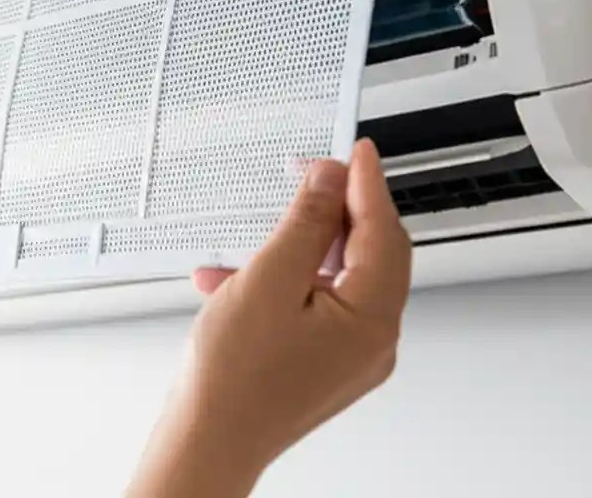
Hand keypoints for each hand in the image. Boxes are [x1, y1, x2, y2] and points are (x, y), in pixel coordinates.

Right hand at [129, 139, 410, 496]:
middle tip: (313, 176)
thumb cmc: (234, 379)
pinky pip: (317, 305)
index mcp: (372, 320)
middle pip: (371, 254)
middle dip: (339, 211)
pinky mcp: (324, 364)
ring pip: (339, 278)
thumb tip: (330, 181)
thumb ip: (306, 223)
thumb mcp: (268, 279)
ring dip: (302, 247)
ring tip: (263, 232)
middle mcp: (372, 341)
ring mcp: (349, 356)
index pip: (384, 232)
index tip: (357, 150)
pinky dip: (285, 281)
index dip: (368, 184)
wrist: (208, 440)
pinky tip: (237, 278)